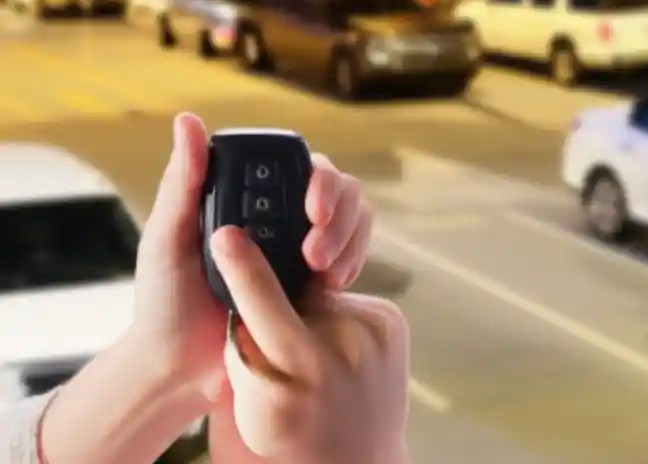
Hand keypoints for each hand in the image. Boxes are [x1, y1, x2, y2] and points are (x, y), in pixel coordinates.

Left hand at [131, 113, 372, 400]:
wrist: (180, 370)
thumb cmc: (163, 302)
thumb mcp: (166, 237)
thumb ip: (183, 181)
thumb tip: (187, 120)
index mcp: (247, 197)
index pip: (301, 165)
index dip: (319, 180)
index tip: (312, 208)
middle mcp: (280, 214)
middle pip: (339, 189)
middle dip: (340, 216)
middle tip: (315, 253)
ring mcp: (302, 246)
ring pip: (355, 219)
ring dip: (351, 239)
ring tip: (325, 274)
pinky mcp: (316, 281)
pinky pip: (354, 257)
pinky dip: (354, 263)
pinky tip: (335, 285)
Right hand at [208, 227, 409, 463]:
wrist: (357, 460)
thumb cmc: (289, 436)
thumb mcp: (250, 407)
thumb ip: (244, 352)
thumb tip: (242, 297)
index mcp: (294, 372)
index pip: (260, 302)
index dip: (241, 266)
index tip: (226, 235)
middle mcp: (340, 350)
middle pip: (292, 295)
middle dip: (275, 302)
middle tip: (272, 322)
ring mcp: (374, 334)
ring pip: (321, 298)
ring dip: (309, 313)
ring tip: (311, 353)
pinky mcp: (392, 323)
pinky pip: (348, 303)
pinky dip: (335, 318)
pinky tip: (335, 347)